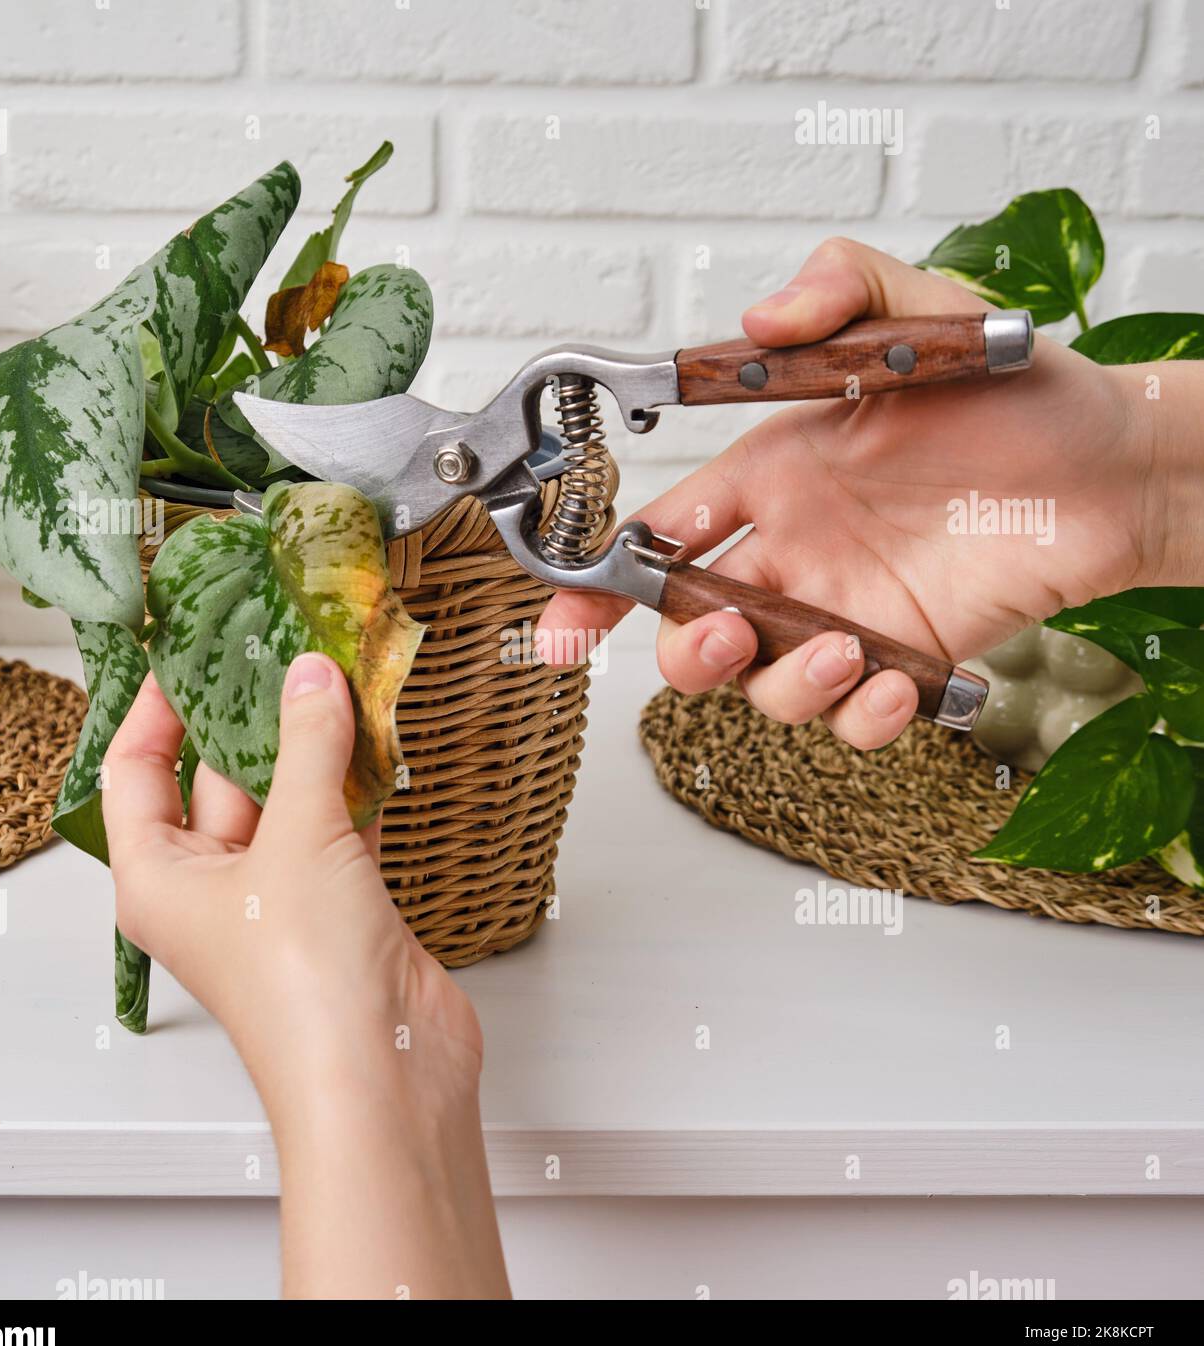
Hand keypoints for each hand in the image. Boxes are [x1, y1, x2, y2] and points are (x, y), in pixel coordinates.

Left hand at [103, 655, 507, 1297]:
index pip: (136, 773)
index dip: (158, 709)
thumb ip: (308, 746)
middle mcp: (211, 888)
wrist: (386, 1069)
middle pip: (217, 779)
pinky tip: (372, 737)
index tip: (189, 651)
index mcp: (159, 878)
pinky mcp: (337, 906)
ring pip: (285, 799)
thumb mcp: (298, 839)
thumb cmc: (306, 987)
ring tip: (330, 676)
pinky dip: (354, 783)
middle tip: (278, 648)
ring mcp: (277, 898)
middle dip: (249, 715)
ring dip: (310, 746)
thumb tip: (309, 677)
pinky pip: (336, 825)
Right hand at [538, 238, 1198, 748]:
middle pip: (689, 632)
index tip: (568, 624)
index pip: (658, 537)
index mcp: (772, 476)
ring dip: (784, 684)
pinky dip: (863, 719)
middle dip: (687, 651)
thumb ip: (839, 292)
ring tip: (848, 651)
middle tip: (730, 633)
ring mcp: (845, 612)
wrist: (1112, 464)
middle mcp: (794, 553)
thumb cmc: (1016, 394)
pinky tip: (900, 682)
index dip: (598, 584)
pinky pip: (852, 719)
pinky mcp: (905, 658)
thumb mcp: (921, 315)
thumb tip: (756, 322)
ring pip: (762, 686)